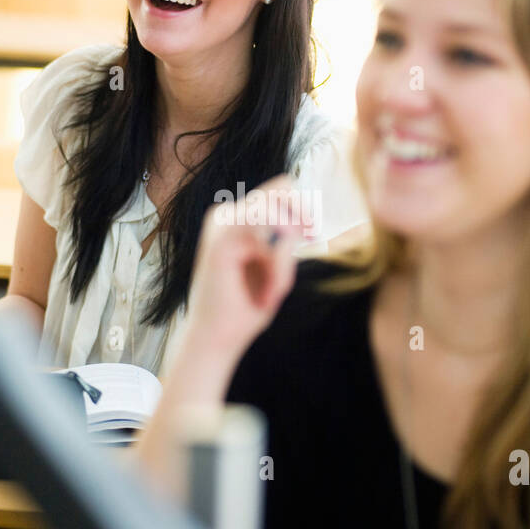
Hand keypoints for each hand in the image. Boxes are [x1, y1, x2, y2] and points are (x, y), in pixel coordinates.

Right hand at [185, 175, 304, 363]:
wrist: (216, 340)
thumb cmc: (245, 308)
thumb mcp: (277, 270)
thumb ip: (288, 243)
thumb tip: (300, 226)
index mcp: (238, 219)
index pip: (280, 191)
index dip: (304, 208)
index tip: (313, 236)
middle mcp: (226, 215)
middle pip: (280, 188)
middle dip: (301, 216)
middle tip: (309, 242)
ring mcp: (220, 223)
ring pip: (272, 206)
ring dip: (285, 244)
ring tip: (277, 282)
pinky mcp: (221, 239)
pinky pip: (265, 229)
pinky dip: (275, 260)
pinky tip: (269, 287)